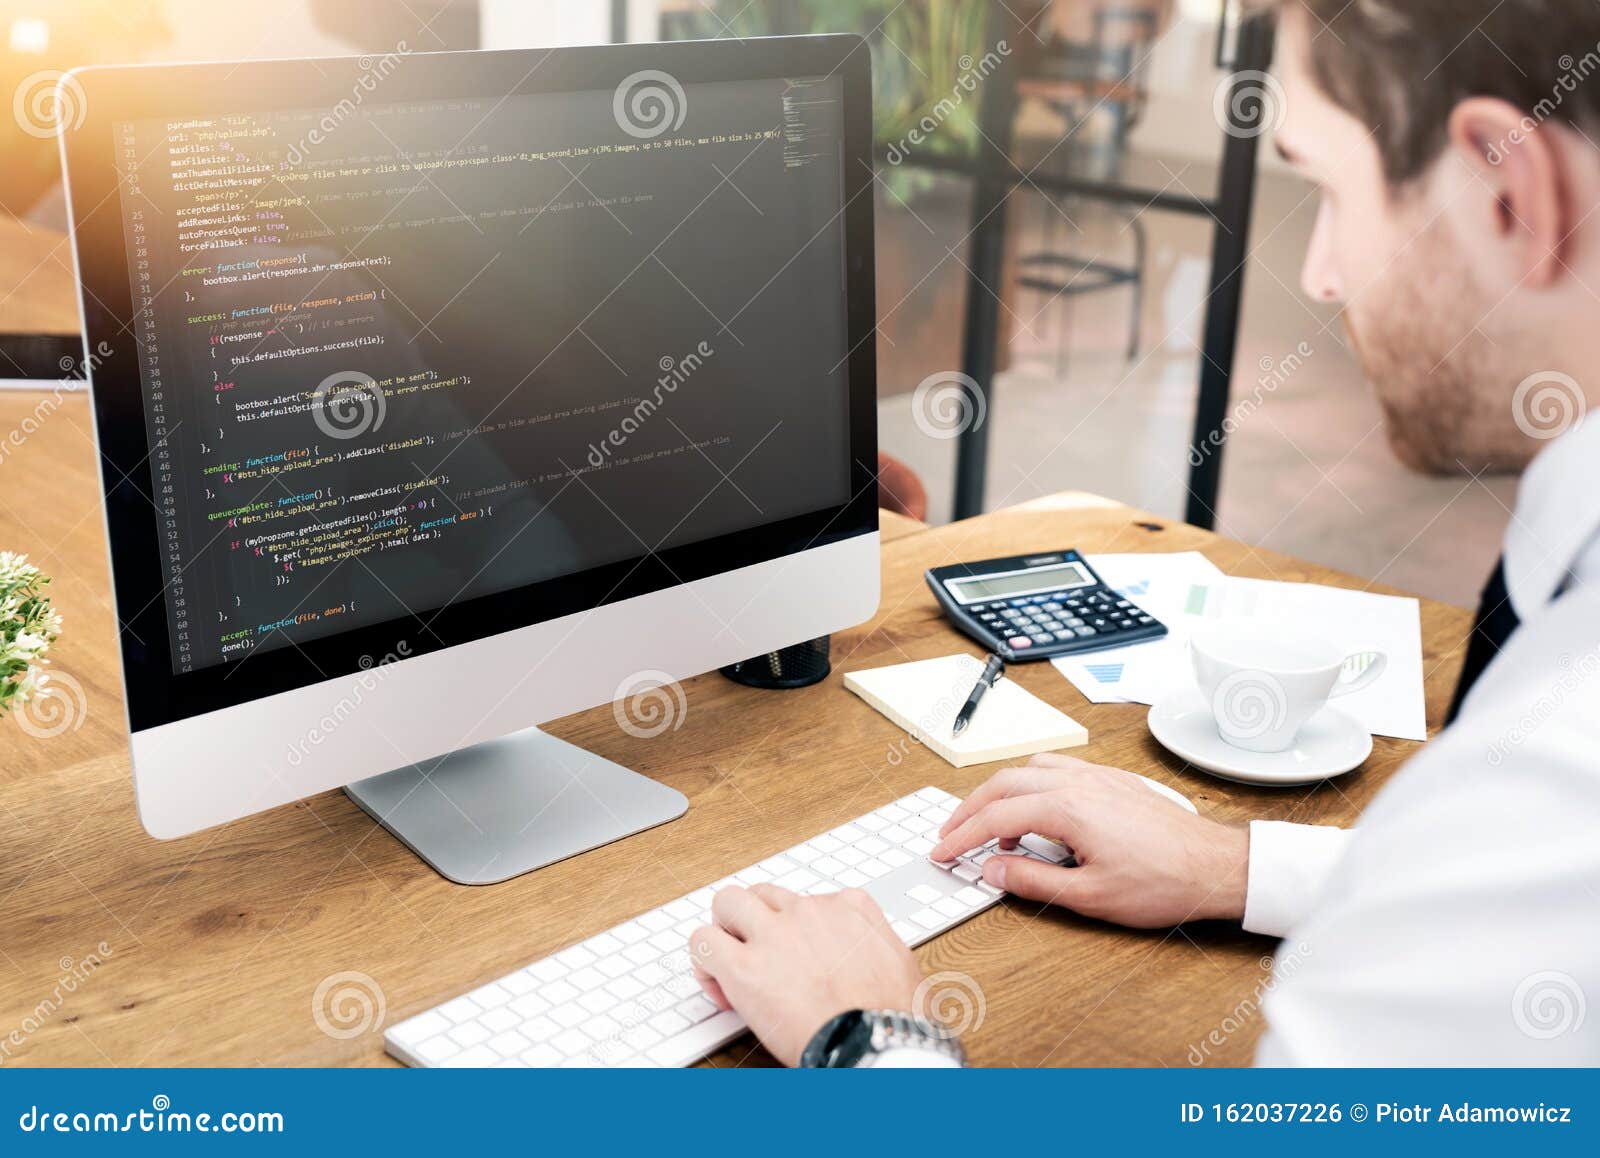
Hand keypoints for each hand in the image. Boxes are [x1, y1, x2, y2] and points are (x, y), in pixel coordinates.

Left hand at [690, 884, 924, 1065]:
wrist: (876, 1044)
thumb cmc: (893, 1017)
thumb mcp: (901, 961)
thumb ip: (875, 940)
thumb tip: (865, 949)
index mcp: (848, 907)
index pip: (807, 899)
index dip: (792, 929)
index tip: (793, 957)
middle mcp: (809, 911)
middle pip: (763, 893)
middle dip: (753, 918)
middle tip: (753, 951)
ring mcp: (774, 934)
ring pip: (728, 902)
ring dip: (724, 928)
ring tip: (727, 959)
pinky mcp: (745, 967)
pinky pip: (703, 941)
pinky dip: (703, 958)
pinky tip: (714, 981)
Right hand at [928, 754, 1248, 927]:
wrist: (1214, 867)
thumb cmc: (1162, 882)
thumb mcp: (1089, 896)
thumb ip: (1032, 881)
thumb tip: (992, 868)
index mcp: (1066, 809)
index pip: (996, 818)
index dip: (961, 836)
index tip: (942, 852)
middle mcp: (1078, 783)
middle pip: (1004, 784)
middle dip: (970, 808)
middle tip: (951, 834)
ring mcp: (1097, 777)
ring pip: (1030, 769)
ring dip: (1002, 792)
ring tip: (992, 825)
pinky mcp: (1114, 781)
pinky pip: (1059, 768)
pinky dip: (1033, 783)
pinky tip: (1038, 808)